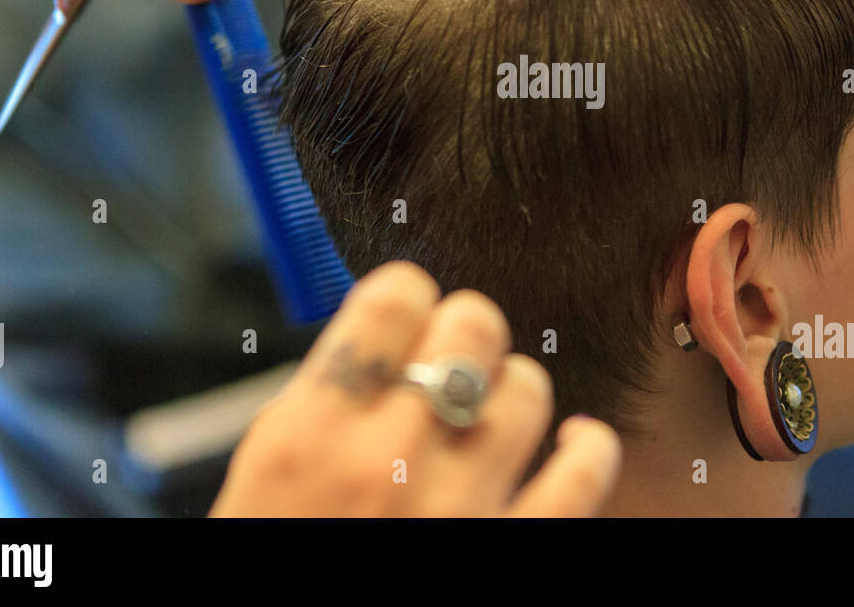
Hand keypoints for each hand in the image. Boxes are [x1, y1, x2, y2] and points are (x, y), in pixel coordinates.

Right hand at [210, 262, 623, 516]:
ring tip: (497, 415)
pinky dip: (589, 449)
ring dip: (517, 391)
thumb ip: (326, 409)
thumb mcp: (265, 483)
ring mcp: (459, 509)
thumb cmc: (280, 559)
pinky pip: (584, 471)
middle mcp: (388, 459)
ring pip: (530, 387)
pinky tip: (575, 448)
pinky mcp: (516, 551)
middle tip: (457, 359)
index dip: (409, 296)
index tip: (412, 310)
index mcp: (309, 433)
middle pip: (473, 324)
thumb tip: (388, 347)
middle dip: (468, 332)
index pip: (392, 297)